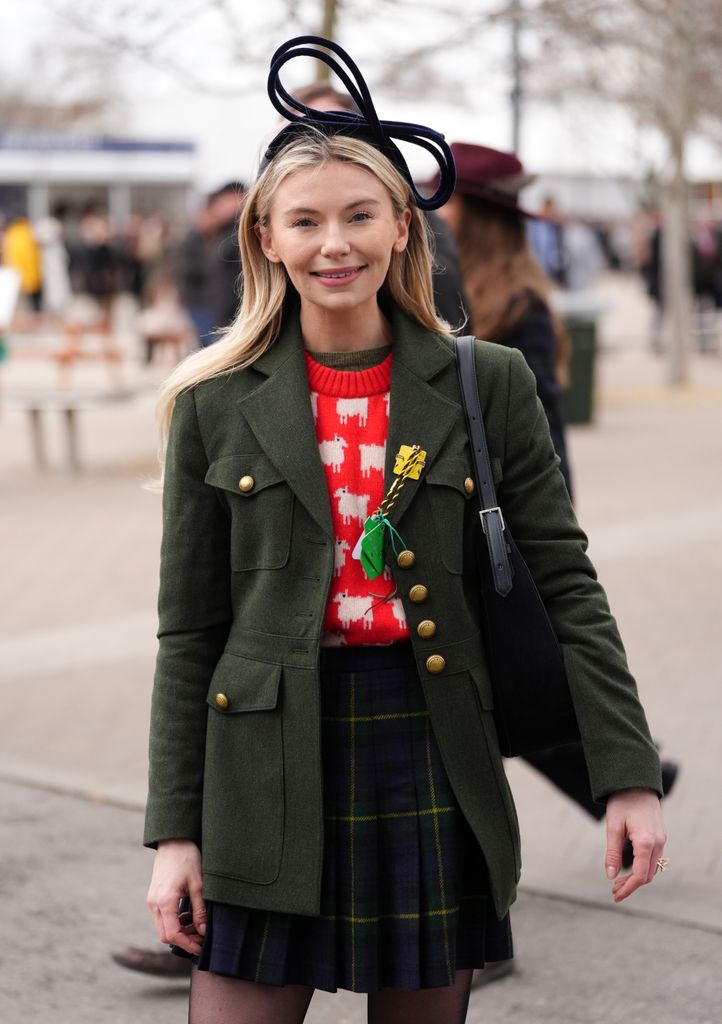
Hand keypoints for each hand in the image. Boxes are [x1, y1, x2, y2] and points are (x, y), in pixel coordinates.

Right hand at [147, 840, 205, 955]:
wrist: (173, 840)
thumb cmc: (187, 858)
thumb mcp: (198, 884)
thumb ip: (200, 910)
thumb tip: (204, 931)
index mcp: (165, 901)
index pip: (173, 934)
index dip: (187, 944)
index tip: (201, 948)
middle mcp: (154, 903)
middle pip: (165, 935)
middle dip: (183, 940)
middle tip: (201, 938)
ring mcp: (152, 900)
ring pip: (162, 927)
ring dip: (178, 932)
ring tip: (197, 926)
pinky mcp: (154, 896)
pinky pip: (161, 917)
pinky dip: (174, 922)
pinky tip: (188, 915)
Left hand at [605, 788, 667, 902]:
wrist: (637, 782)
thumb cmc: (622, 802)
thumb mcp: (613, 827)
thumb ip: (612, 853)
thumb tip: (610, 876)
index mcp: (646, 842)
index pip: (641, 876)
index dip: (628, 888)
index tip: (615, 895)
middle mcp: (658, 843)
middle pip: (648, 875)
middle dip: (631, 885)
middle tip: (614, 890)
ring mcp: (662, 839)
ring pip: (652, 868)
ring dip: (637, 878)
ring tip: (618, 882)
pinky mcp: (661, 835)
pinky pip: (654, 858)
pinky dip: (643, 867)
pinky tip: (629, 868)